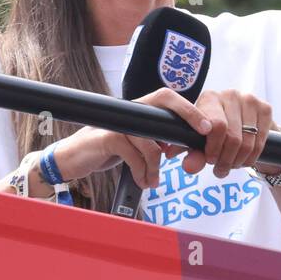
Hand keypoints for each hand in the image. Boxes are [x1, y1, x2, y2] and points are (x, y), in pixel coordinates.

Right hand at [55, 88, 213, 189]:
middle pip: (163, 103)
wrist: (74, 158)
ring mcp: (118, 123)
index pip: (166, 98)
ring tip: (152, 181)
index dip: (188, 108)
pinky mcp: (108, 138)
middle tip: (198, 143)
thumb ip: (153, 142)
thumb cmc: (106, 150)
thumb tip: (180, 148)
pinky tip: (141, 181)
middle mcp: (129, 112)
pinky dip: (141, 173)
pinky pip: (135, 157)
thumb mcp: (134, 145)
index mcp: (138, 112)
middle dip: (186, 119)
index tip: (206, 126)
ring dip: (155, 168)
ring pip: (152, 144)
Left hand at [184, 89, 275, 178]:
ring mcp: (249, 100)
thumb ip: (193, 154)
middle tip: (220, 169)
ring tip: (230, 166)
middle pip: (232, 137)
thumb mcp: (200, 142)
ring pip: (246, 142)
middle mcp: (230, 95)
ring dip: (238, 161)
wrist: (240, 123)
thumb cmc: (213, 131)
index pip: (216, 125)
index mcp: (210, 98)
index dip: (214, 147)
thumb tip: (190, 167)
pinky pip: (259, 143)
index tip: (210, 160)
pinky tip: (243, 159)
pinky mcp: (265, 109)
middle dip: (225, 159)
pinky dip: (251, 158)